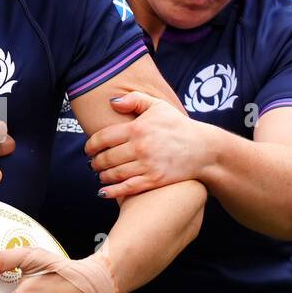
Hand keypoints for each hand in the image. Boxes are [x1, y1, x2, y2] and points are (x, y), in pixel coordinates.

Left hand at [85, 91, 213, 199]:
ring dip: (102, 176)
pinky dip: (112, 191)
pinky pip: (126, 188)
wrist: (203, 149)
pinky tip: (103, 192)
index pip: (103, 138)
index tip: (88, 149)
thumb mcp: (159, 106)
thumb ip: (135, 100)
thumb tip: (111, 103)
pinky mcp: (153, 181)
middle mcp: (140, 147)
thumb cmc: (179, 126)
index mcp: (137, 128)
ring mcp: (146, 165)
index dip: (91, 145)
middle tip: (92, 164)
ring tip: (99, 175)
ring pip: (114, 173)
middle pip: (106, 157)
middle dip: (95, 162)